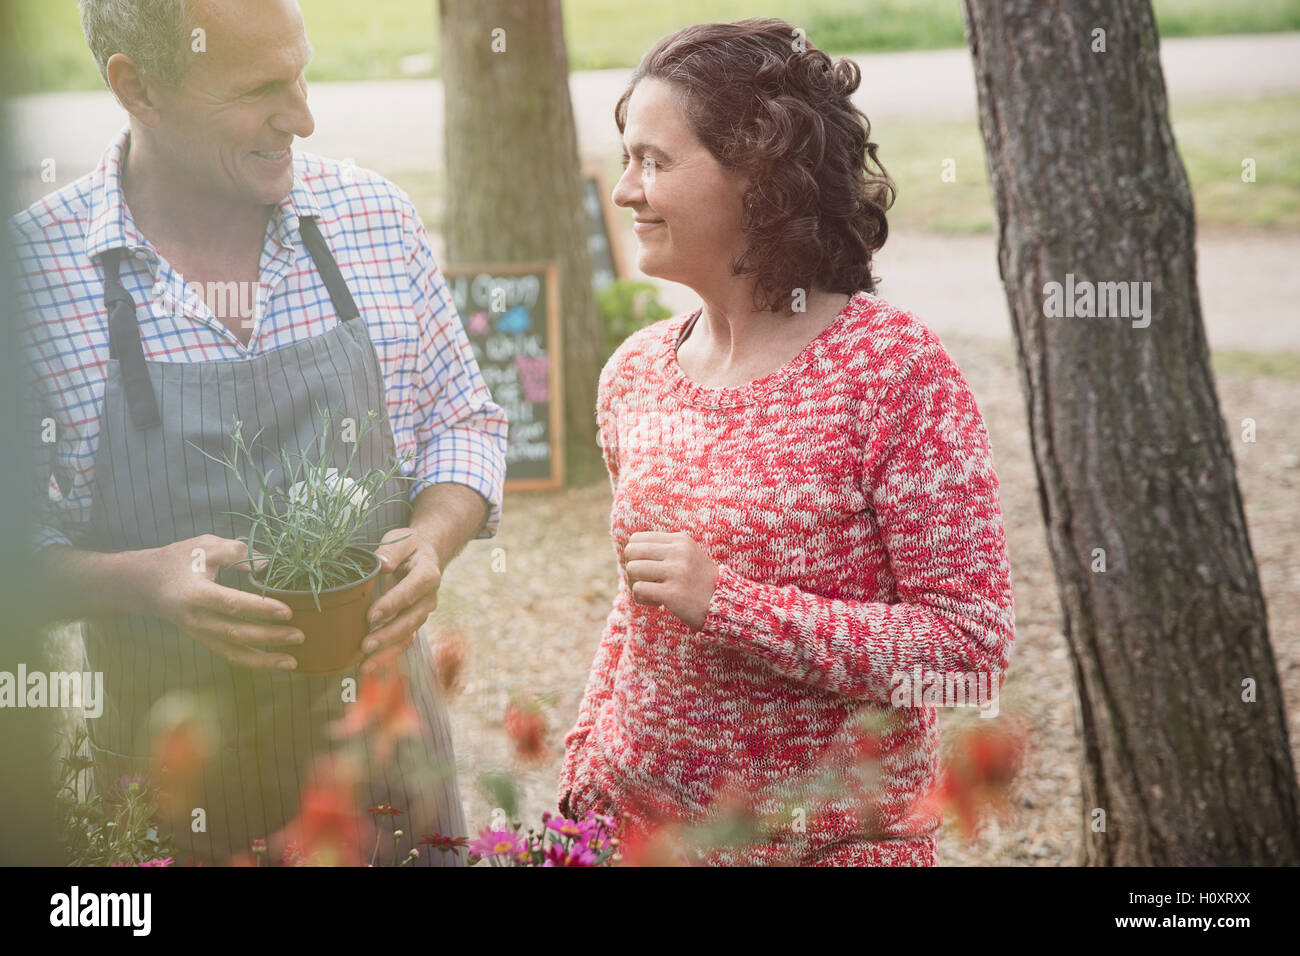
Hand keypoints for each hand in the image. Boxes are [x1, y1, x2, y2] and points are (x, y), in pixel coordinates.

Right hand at [136, 534, 302, 670]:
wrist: (145, 583)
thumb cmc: (179, 560)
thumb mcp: (205, 546)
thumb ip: (236, 552)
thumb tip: (267, 565)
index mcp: (196, 593)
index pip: (231, 604)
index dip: (259, 609)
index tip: (287, 611)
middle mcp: (196, 619)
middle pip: (235, 633)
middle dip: (269, 637)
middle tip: (299, 635)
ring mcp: (199, 634)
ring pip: (233, 653)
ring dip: (264, 660)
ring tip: (293, 662)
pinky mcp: (204, 640)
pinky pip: (230, 655)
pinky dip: (253, 662)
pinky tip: (276, 663)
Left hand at [363, 526, 441, 674]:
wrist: (425, 555)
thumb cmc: (409, 547)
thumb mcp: (401, 540)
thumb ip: (391, 551)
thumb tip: (382, 563)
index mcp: (428, 574)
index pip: (412, 590)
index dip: (393, 603)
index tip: (372, 615)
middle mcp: (429, 597)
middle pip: (411, 619)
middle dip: (388, 634)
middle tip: (366, 644)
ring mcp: (422, 613)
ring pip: (408, 635)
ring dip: (387, 650)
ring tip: (365, 663)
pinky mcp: (413, 623)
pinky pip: (403, 642)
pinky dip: (388, 656)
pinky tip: (370, 666)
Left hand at [623, 531, 718, 630]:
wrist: (725, 604)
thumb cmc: (700, 581)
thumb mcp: (687, 555)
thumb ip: (665, 549)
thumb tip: (631, 547)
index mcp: (680, 540)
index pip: (638, 538)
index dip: (636, 555)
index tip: (647, 568)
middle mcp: (678, 552)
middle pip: (632, 551)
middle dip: (633, 567)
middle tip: (646, 580)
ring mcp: (676, 572)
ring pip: (633, 569)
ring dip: (637, 584)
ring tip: (653, 592)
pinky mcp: (672, 593)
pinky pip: (638, 589)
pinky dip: (641, 598)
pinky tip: (656, 603)